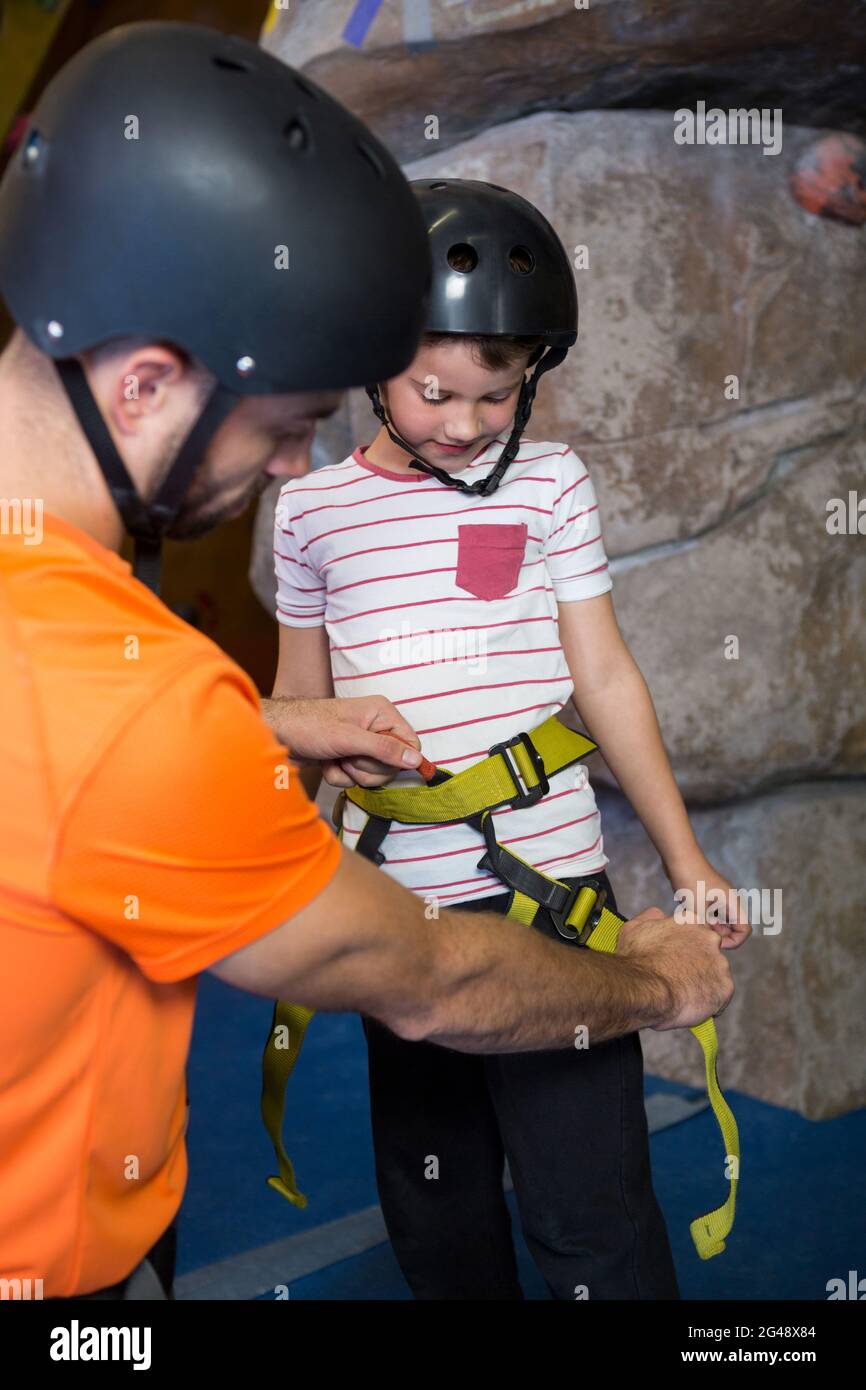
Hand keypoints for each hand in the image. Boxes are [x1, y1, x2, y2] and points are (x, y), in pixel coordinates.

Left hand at [263, 694, 424, 787]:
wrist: (277, 733)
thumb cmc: (309, 726)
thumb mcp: (349, 738)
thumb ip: (384, 749)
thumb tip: (416, 760)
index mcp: (382, 713)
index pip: (411, 745)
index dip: (396, 759)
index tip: (373, 759)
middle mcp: (376, 727)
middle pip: (393, 765)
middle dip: (366, 768)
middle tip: (347, 755)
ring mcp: (362, 744)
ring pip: (373, 776)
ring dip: (350, 773)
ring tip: (334, 757)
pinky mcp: (349, 757)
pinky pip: (355, 779)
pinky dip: (339, 776)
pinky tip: (327, 763)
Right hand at [616, 907, 733, 1028]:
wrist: (642, 990)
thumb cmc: (636, 960)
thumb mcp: (635, 927)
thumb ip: (653, 917)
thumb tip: (660, 916)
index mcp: (691, 922)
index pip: (699, 930)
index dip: (688, 945)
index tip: (679, 956)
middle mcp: (710, 939)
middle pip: (710, 952)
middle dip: (699, 964)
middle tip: (680, 976)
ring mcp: (720, 964)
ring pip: (716, 975)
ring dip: (704, 982)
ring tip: (683, 992)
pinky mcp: (725, 988)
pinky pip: (721, 997)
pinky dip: (709, 1002)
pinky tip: (690, 1003)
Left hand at [664, 853, 751, 950]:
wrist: (679, 856)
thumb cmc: (690, 879)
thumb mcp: (697, 908)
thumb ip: (706, 928)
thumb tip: (710, 942)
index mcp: (733, 903)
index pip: (745, 930)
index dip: (733, 942)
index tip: (714, 942)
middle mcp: (730, 901)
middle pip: (733, 927)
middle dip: (718, 934)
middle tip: (700, 932)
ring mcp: (719, 897)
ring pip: (720, 920)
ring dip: (709, 926)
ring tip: (693, 921)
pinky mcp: (708, 895)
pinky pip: (710, 913)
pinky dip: (702, 917)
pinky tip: (687, 913)